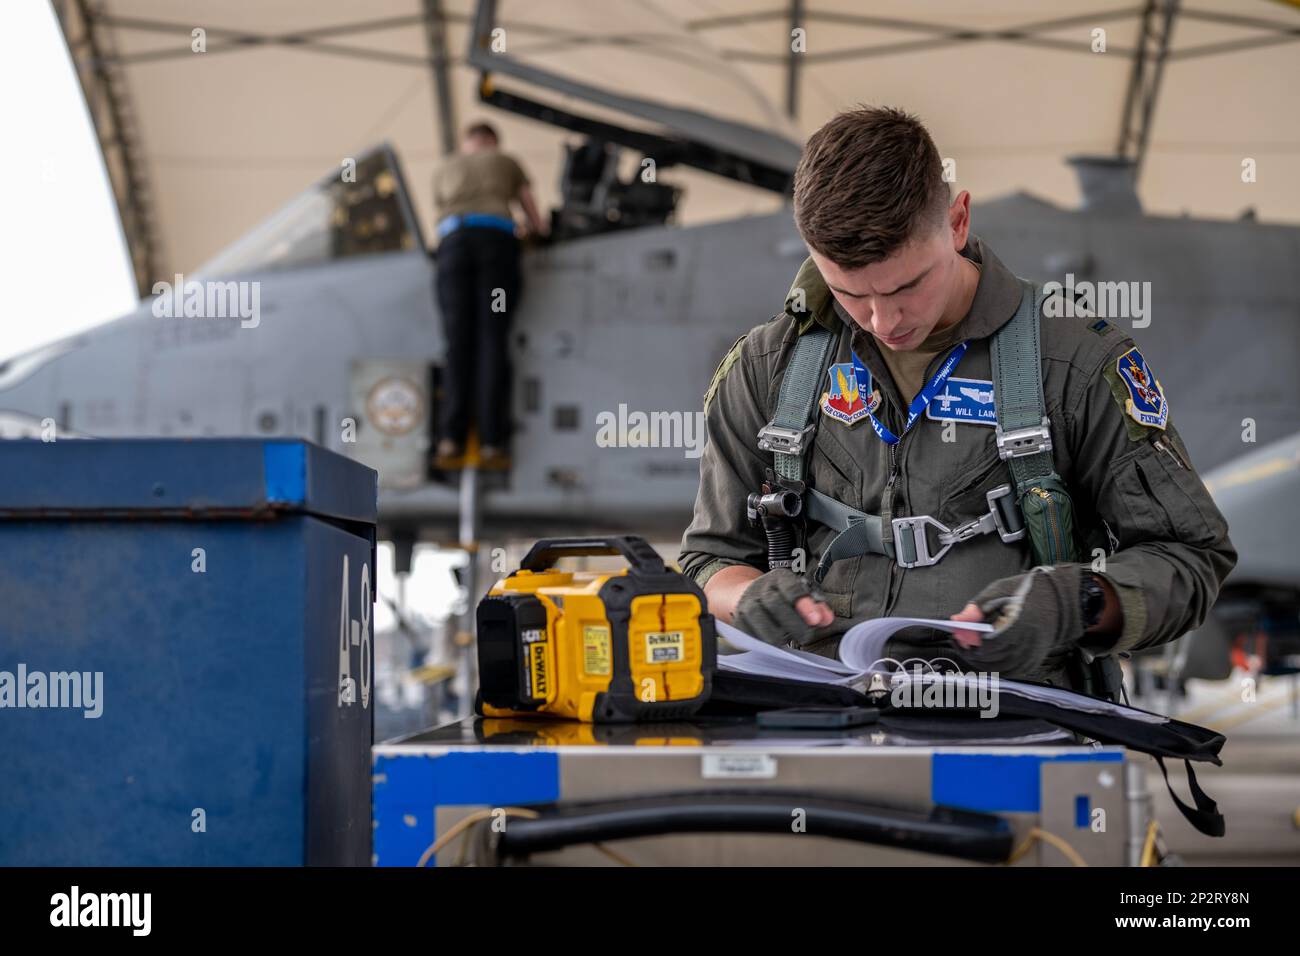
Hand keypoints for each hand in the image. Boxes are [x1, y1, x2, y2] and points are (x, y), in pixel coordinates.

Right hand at [731, 568, 833, 646]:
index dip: (805, 605)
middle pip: (775, 603)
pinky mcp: (738, 619)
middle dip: (794, 623)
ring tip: (788, 638)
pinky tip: (772, 641)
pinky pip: (749, 633)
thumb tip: (827, 619)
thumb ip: (817, 606)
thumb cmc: (781, 596)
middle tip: (806, 636)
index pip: (792, 588)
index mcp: (780, 578)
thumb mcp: (801, 594)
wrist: (746, 595)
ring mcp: (746, 603)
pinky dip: (762, 641)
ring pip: (760, 619)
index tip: (816, 620)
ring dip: (777, 634)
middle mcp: (761, 588)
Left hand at [945, 565, 1083, 678]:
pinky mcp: (1031, 663)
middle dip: (969, 651)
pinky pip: (1007, 672)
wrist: (1058, 602)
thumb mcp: (999, 592)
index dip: (967, 641)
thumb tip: (956, 621)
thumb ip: (977, 609)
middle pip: (989, 659)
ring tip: (968, 647)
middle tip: (958, 640)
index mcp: (1018, 626)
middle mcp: (1026, 646)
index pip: (987, 644)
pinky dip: (992, 666)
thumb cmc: (1026, 594)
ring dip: (978, 661)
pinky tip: (983, 656)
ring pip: (996, 669)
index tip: (956, 633)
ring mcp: (1030, 657)